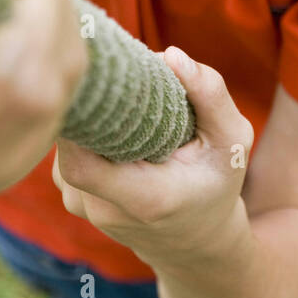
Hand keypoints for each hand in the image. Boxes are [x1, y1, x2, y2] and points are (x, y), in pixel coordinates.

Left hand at [51, 48, 254, 265]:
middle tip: (109, 71)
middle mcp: (102, 210)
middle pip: (68, 145)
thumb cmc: (215, 184)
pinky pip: (66, 150)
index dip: (79, 119)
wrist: (195, 244)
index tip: (98, 79)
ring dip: (86, 116)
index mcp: (144, 199)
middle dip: (85, 103)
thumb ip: (210, 96)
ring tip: (119, 100)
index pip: (80, 161)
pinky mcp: (71, 196)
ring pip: (64, 143)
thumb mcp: (232, 142)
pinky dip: (83, 130)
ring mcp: (81, 207)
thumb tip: (168, 54)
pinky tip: (110, 121)